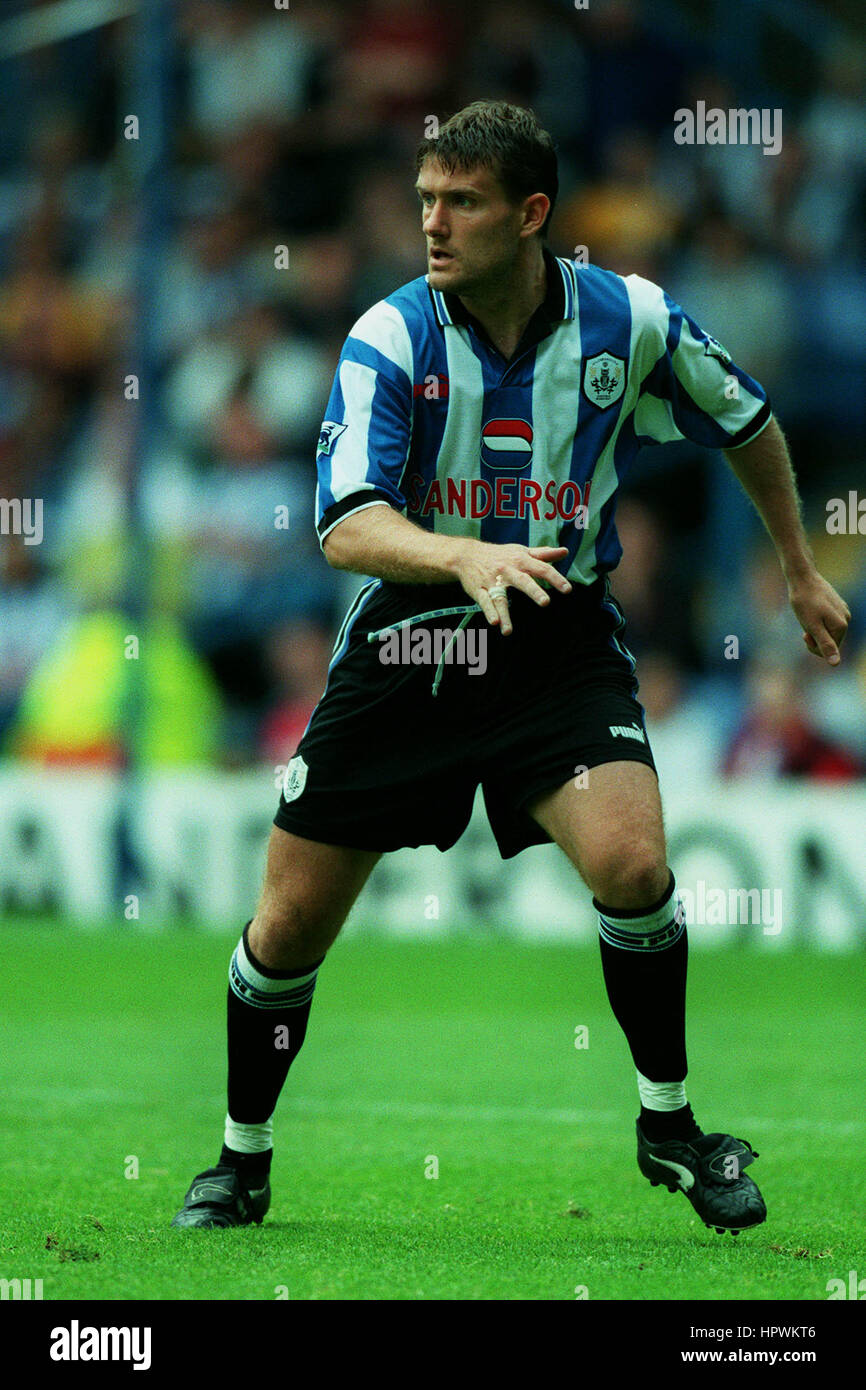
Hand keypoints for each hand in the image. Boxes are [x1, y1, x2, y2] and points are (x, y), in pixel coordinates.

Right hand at [452, 540, 571, 634]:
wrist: (467, 555)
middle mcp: (507, 571)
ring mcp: (492, 581)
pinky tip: (495, 622)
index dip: (555, 578)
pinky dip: (489, 612)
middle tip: (545, 602)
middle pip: (522, 581)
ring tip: (508, 630)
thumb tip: (565, 552)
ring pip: (500, 598)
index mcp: (521, 560)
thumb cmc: (500, 555)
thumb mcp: (522, 551)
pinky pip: (484, 602)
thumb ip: (543, 554)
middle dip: (533, 591)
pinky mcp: (478, 590)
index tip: (567, 589)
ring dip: (504, 614)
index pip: (541, 568)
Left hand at [787, 570, 850, 664]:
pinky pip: (828, 621)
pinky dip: (818, 620)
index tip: (804, 635)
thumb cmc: (804, 602)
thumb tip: (836, 664)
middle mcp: (846, 618)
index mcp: (841, 626)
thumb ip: (825, 645)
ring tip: (807, 617)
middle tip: (804, 627)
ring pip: (828, 631)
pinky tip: (811, 611)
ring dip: (816, 629)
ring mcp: (843, 611)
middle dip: (815, 638)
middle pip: (831, 641)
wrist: (803, 578)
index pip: (829, 650)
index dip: (814, 646)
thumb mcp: (812, 626)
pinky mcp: (837, 605)